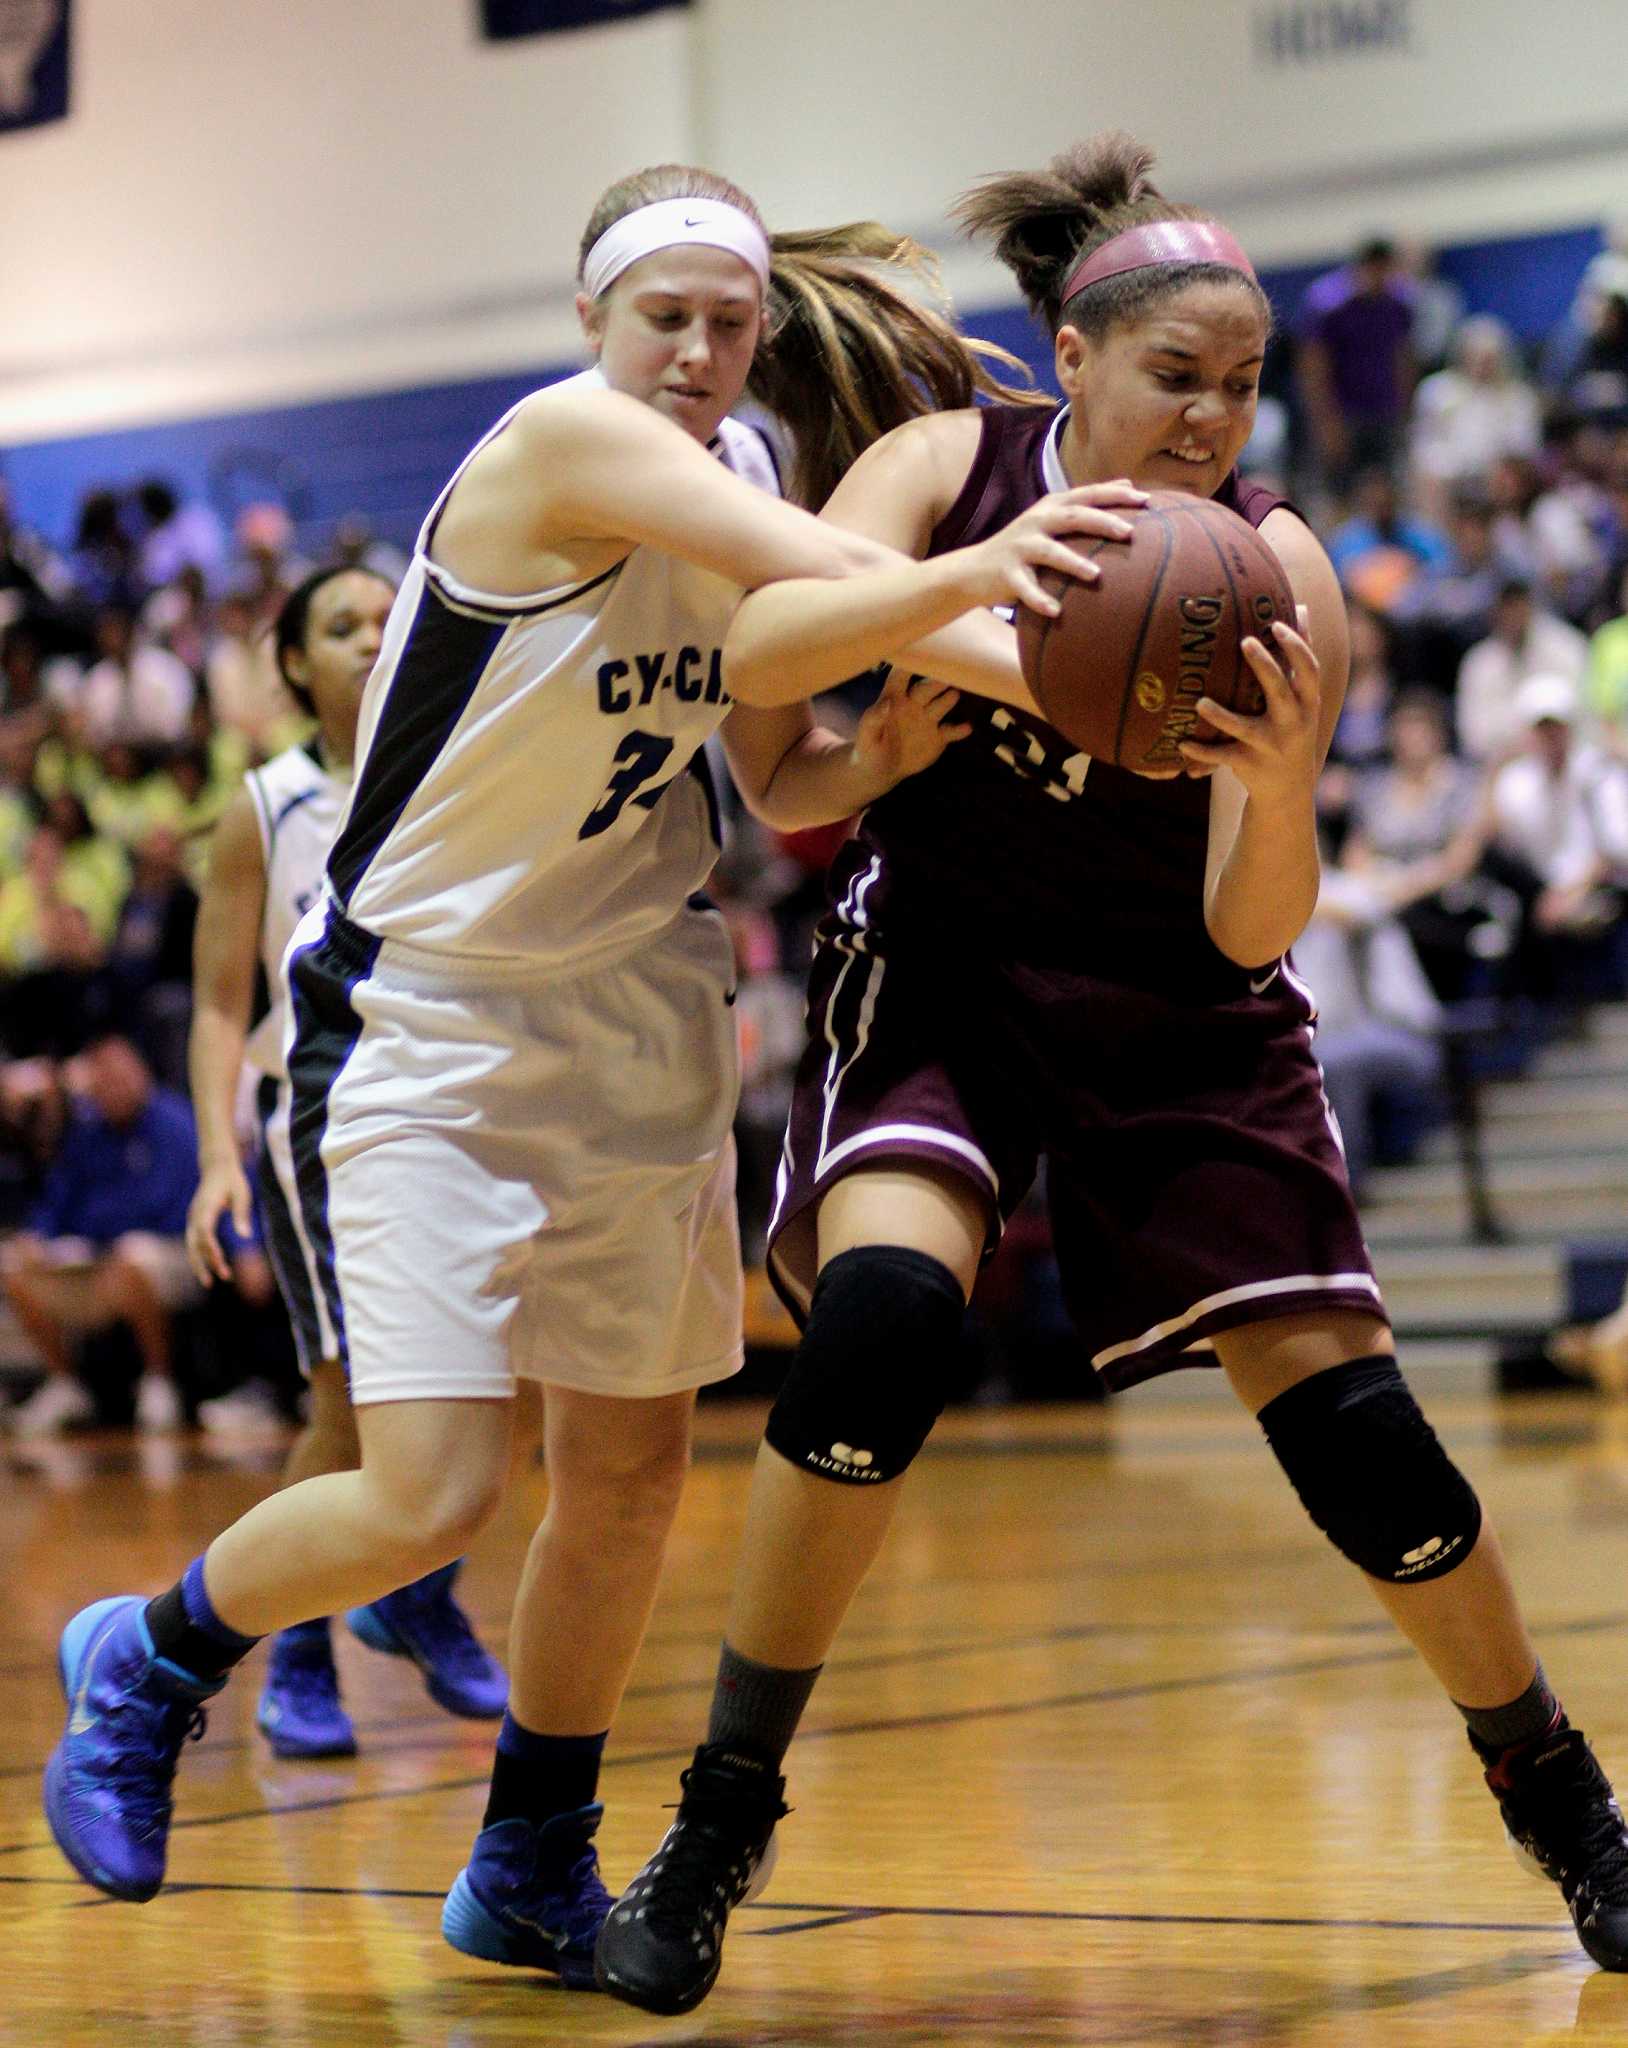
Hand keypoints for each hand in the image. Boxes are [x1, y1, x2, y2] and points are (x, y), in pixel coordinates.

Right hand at [185, 1158, 252, 1285]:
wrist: (217, 1166)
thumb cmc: (232, 1179)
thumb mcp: (242, 1193)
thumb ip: (241, 1213)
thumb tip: (246, 1236)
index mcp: (206, 1206)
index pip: (205, 1232)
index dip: (210, 1248)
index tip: (219, 1262)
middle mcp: (195, 1214)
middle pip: (193, 1244)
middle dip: (201, 1264)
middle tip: (211, 1283)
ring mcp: (193, 1218)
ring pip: (191, 1246)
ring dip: (199, 1264)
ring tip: (210, 1283)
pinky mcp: (195, 1221)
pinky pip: (195, 1242)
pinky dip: (200, 1256)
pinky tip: (210, 1268)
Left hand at [853, 671, 971, 787]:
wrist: (881, 770)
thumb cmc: (869, 748)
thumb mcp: (866, 737)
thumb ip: (873, 720)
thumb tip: (886, 704)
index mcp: (894, 699)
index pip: (900, 677)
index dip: (907, 666)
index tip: (917, 656)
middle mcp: (914, 704)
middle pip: (926, 688)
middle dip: (935, 681)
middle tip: (945, 674)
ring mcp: (928, 719)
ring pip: (942, 704)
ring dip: (949, 698)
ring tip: (954, 694)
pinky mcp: (938, 737)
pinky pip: (951, 731)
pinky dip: (959, 730)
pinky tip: (966, 728)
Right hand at [952, 481, 1146, 614]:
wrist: (974, 570)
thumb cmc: (1025, 546)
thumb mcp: (1053, 518)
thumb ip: (1086, 503)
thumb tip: (1127, 483)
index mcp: (1051, 507)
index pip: (1087, 494)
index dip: (1116, 494)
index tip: (1146, 499)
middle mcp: (1036, 522)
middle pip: (1072, 517)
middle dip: (1101, 522)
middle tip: (1129, 532)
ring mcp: (1020, 547)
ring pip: (1050, 551)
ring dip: (1073, 562)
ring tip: (1096, 575)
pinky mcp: (1006, 573)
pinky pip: (1025, 588)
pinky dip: (1040, 600)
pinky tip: (1056, 612)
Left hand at [1179, 607, 1321, 805]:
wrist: (1289, 790)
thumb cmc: (1291, 727)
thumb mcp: (1304, 698)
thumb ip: (1298, 659)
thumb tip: (1299, 607)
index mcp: (1308, 701)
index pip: (1309, 669)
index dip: (1296, 645)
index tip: (1277, 623)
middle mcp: (1293, 722)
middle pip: (1281, 690)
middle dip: (1265, 666)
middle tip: (1245, 641)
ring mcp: (1271, 745)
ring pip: (1245, 728)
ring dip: (1222, 716)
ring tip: (1200, 702)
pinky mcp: (1250, 764)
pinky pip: (1222, 757)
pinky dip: (1202, 752)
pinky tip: (1181, 743)